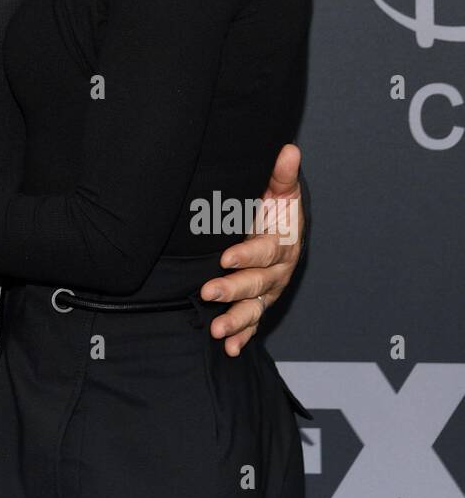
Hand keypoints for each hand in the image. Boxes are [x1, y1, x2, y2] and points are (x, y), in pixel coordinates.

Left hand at [200, 143, 304, 357]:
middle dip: (233, 289)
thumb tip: (289, 149)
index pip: (265, 250)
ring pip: (254, 308)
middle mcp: (278, 271)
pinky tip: (230, 348)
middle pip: (257, 283)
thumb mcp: (280, 189)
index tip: (225, 258)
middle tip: (209, 291)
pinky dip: (242, 336)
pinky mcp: (260, 302)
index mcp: (282, 242)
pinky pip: (253, 323)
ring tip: (216, 329)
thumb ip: (281, 174)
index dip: (247, 255)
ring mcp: (269, 290)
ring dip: (236, 320)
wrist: (280, 226)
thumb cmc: (275, 206)